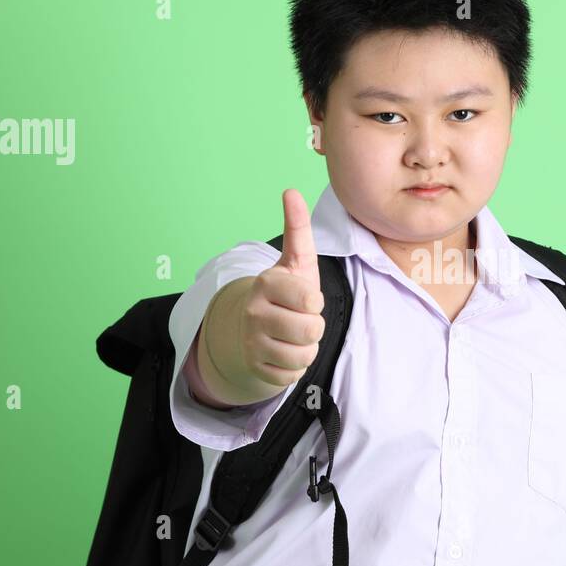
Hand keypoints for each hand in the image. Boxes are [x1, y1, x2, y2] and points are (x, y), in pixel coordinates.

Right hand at [237, 188, 326, 387]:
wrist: (251, 328)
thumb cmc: (285, 292)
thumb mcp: (296, 261)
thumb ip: (297, 228)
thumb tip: (291, 191)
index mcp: (267, 283)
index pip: (310, 300)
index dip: (314, 302)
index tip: (303, 297)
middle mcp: (254, 312)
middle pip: (310, 330)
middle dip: (314, 327)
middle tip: (300, 319)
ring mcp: (252, 341)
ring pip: (303, 355)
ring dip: (306, 348)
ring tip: (294, 335)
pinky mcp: (255, 367)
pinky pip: (291, 374)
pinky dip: (294, 367)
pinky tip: (283, 352)